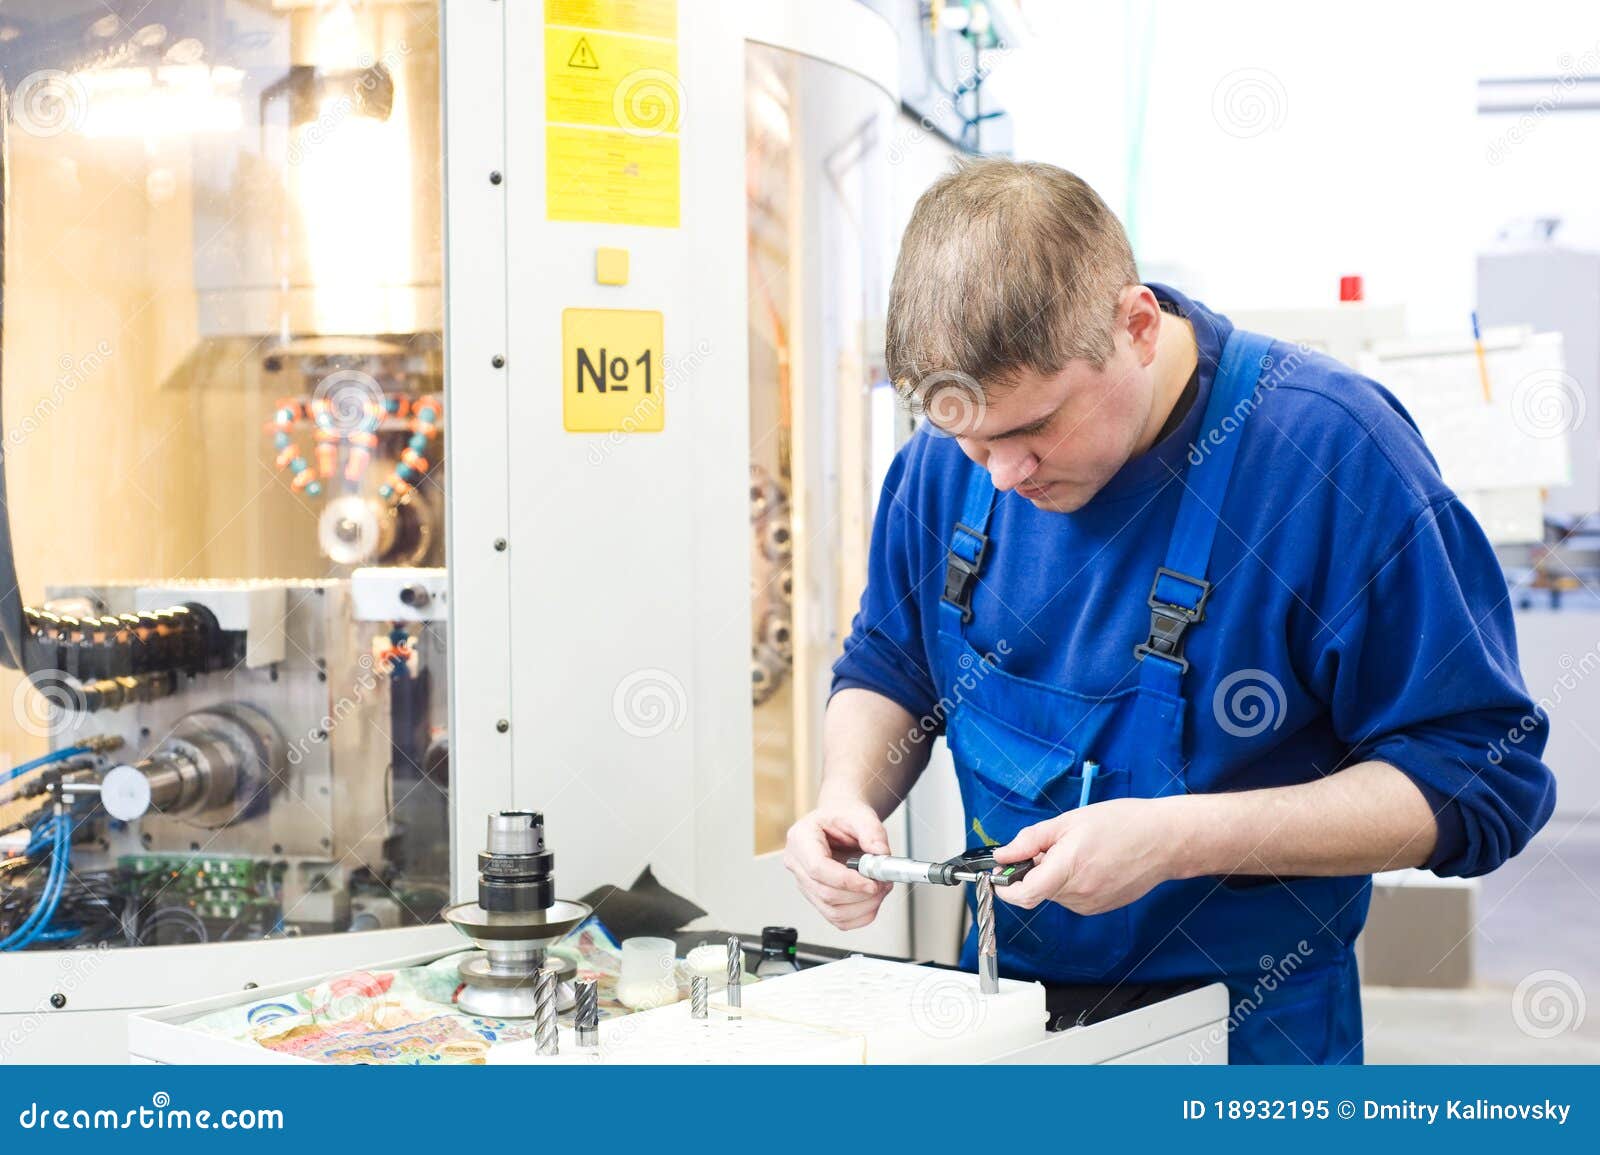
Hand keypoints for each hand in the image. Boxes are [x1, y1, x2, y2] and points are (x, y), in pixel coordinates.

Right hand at [783, 798, 892, 929]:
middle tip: (883, 883)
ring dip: (864, 906)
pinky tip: (872, 899)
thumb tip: (880, 853)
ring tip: (881, 888)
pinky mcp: (817, 899)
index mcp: (801, 839)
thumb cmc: (843, 817)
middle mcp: (798, 864)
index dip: (846, 880)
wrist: (840, 822)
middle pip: (825, 893)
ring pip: (833, 911)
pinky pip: (838, 919)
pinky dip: (861, 915)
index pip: (817, 868)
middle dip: (861, 894)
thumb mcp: (860, 814)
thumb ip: (872, 831)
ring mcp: (805, 885)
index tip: (872, 882)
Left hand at [992, 797, 1180, 915]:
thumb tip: (1004, 854)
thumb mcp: (1069, 821)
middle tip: (1050, 846)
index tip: (999, 874)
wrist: (1165, 840)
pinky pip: (1073, 896)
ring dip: (1054, 875)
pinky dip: (1070, 881)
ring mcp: (1091, 904)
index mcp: (1068, 869)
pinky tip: (1089, 861)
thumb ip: (1031, 840)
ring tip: (1077, 850)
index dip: (1005, 887)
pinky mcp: (1101, 907)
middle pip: (1038, 890)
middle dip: (1033, 870)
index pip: (1024, 895)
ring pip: (1055, 893)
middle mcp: (1079, 894)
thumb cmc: (1123, 824)